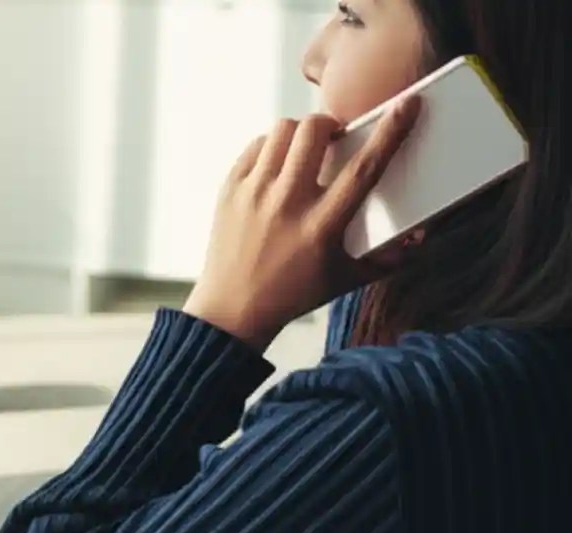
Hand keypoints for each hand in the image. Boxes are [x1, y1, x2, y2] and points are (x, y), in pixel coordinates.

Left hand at [182, 96, 421, 350]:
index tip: (407, 104)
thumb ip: (389, 259)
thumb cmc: (294, 294)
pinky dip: (272, 146)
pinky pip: (256, 146)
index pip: (363, 169)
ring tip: (306, 149)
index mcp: (321, 226)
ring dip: (301, 132)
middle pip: (313, 132)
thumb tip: (420, 237)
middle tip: (336, 137)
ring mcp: (254, 194)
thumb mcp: (347, 279)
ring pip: (281, 131)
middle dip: (330, 123)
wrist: (233, 310)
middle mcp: (286, 204)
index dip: (390, 133)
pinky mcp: (230, 190)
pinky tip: (279, 164)